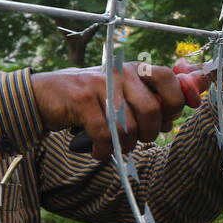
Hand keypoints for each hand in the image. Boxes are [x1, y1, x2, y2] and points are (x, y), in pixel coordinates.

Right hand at [31, 62, 185, 160]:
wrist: (45, 94)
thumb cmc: (91, 98)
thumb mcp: (121, 92)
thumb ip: (147, 97)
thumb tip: (177, 113)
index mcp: (135, 69)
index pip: (168, 78)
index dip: (175, 103)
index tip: (168, 121)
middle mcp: (120, 73)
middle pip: (151, 108)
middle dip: (150, 133)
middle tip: (140, 140)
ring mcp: (100, 84)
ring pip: (128, 125)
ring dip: (125, 145)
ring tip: (118, 147)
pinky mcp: (81, 99)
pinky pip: (103, 134)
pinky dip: (104, 150)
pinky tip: (99, 152)